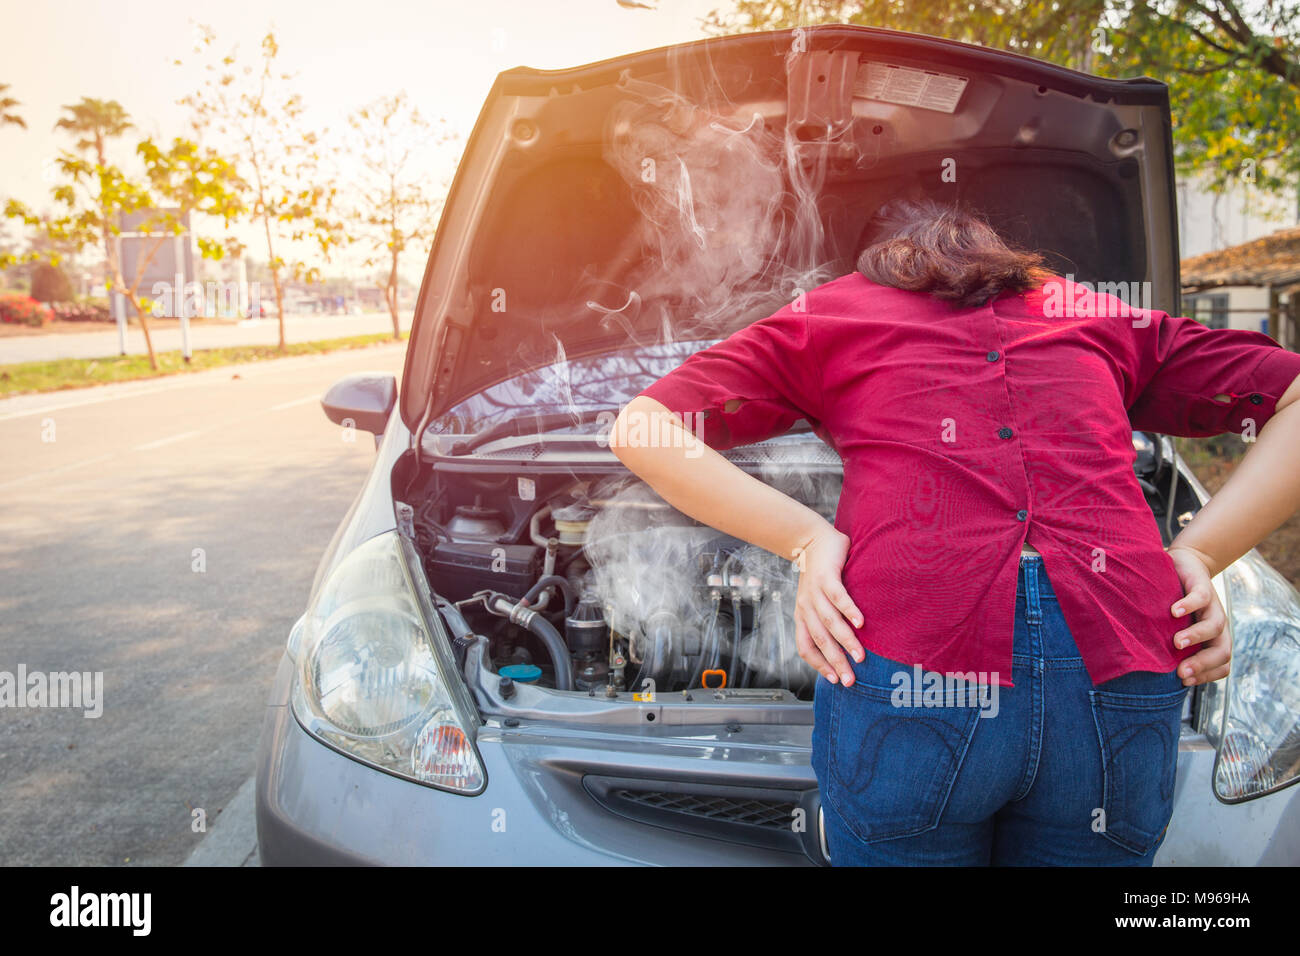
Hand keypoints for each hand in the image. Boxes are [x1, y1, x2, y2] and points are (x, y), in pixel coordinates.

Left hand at [792, 524, 865, 685]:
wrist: (810, 540)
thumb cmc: (820, 575)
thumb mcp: (817, 600)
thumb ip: (828, 619)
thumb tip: (848, 645)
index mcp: (803, 616)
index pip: (806, 648)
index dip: (819, 665)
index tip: (836, 680)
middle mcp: (806, 607)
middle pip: (820, 640)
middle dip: (835, 662)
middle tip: (851, 680)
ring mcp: (814, 592)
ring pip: (829, 622)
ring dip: (845, 641)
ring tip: (860, 656)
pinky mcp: (826, 577)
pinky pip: (838, 597)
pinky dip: (849, 611)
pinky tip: (861, 623)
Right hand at [1167, 545, 1231, 685]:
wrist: (1187, 564)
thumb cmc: (1176, 601)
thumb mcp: (1175, 627)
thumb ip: (1169, 644)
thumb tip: (1144, 668)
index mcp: (1213, 637)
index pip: (1222, 664)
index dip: (1207, 675)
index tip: (1184, 681)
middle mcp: (1216, 623)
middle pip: (1222, 650)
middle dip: (1203, 664)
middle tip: (1181, 672)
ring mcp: (1212, 604)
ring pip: (1215, 625)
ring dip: (1197, 637)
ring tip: (1177, 643)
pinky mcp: (1202, 584)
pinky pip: (1201, 597)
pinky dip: (1189, 606)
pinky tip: (1174, 612)